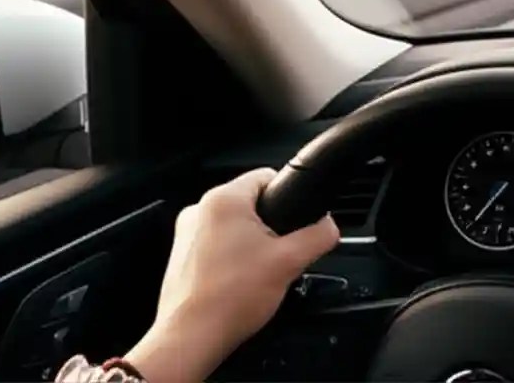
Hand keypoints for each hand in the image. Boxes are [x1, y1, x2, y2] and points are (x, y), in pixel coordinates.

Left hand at [124, 168, 339, 381]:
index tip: (295, 223)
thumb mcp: (290, 261)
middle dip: (271, 227)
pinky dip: (233, 259)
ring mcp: (186, 234)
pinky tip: (239, 282)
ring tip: (258, 273)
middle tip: (279, 256)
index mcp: (223, 199)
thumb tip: (330, 227)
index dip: (290, 198)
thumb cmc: (230, 298)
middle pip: (252, 204)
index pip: (268, 176)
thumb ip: (319, 235)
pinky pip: (218, 245)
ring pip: (235, 227)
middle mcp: (199, 210)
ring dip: (252, 244)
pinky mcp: (182, 256)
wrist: (192, 338)